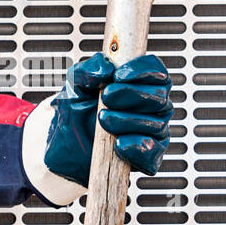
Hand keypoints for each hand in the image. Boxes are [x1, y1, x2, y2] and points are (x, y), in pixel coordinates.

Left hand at [43, 52, 172, 186]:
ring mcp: (153, 131)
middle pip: (160, 96)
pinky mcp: (149, 156)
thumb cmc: (76, 110)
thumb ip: (87, 69)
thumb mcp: (75, 84)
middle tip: (106, 98)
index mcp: (139, 82)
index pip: (156, 70)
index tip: (118, 76)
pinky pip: (153, 152)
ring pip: (157, 123)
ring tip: (103, 120)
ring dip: (126, 120)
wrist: (66, 143)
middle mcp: (152, 106)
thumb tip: (106, 68)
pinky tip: (118, 143)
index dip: (142, 70)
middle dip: (130, 94)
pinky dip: (135, 147)